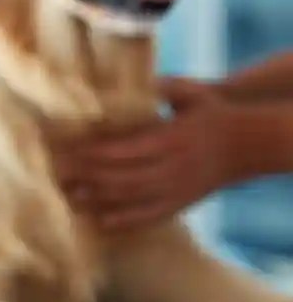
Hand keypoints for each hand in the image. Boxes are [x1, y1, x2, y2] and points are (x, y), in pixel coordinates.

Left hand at [54, 77, 242, 231]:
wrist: (250, 144)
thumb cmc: (213, 113)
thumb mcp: (191, 93)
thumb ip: (162, 86)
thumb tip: (133, 79)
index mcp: (169, 139)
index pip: (119, 150)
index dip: (87, 153)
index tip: (60, 150)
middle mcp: (171, 168)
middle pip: (118, 178)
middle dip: (83, 178)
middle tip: (51, 176)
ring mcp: (176, 189)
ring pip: (129, 200)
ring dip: (96, 201)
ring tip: (66, 198)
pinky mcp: (181, 203)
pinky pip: (148, 217)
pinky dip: (123, 222)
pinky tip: (99, 223)